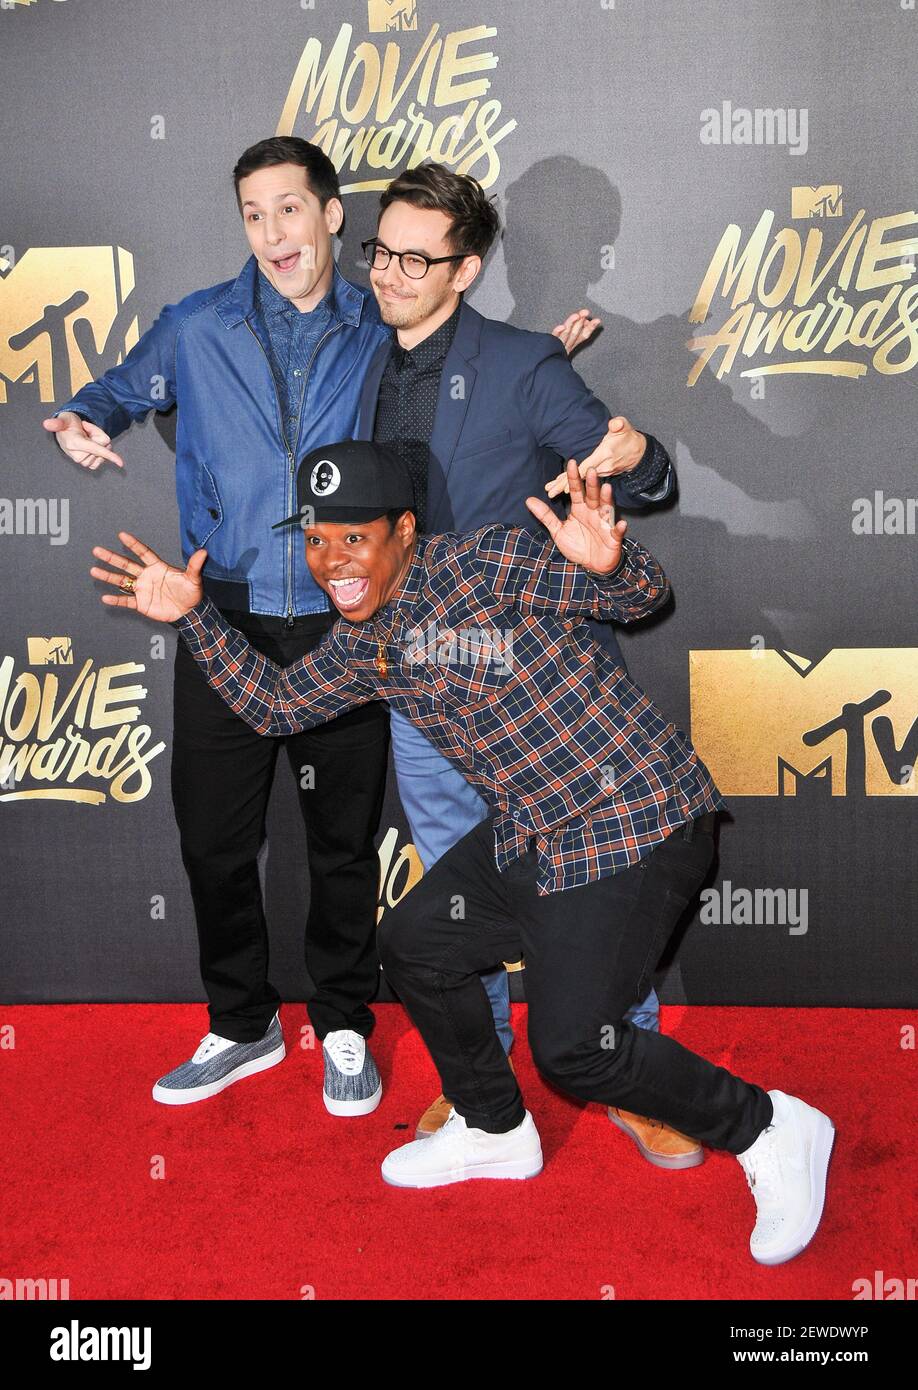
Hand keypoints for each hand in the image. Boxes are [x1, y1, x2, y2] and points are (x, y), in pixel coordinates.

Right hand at [43, 412, 124, 469]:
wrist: (64, 433)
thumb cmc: (67, 424)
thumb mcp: (63, 419)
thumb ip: (56, 423)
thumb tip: (46, 423)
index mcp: (75, 444)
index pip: (96, 449)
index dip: (109, 455)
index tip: (121, 463)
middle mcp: (79, 456)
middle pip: (103, 445)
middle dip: (98, 435)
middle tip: (86, 430)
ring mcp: (84, 461)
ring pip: (104, 451)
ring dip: (99, 442)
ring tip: (87, 437)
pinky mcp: (89, 464)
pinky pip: (102, 458)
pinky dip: (100, 451)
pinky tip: (92, 445)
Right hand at [91, 532, 206, 621]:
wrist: (189, 612)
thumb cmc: (191, 593)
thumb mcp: (193, 579)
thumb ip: (195, 566)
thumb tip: (204, 552)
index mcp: (157, 567)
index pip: (143, 553)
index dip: (133, 544)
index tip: (121, 534)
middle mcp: (146, 576)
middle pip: (126, 564)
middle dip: (112, 558)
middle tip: (97, 550)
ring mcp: (142, 589)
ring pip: (122, 581)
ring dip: (108, 576)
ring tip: (94, 570)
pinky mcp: (141, 603)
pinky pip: (126, 601)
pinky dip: (116, 599)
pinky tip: (105, 597)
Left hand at [526, 459, 626, 572]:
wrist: (592, 565)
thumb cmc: (577, 545)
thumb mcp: (558, 531)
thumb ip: (546, 515)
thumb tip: (528, 500)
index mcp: (580, 509)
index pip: (576, 491)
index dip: (573, 478)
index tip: (571, 463)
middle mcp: (593, 512)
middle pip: (592, 495)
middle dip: (592, 484)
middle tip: (590, 469)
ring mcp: (604, 523)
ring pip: (606, 508)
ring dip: (607, 499)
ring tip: (607, 488)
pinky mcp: (613, 537)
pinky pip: (617, 532)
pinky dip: (620, 528)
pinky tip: (621, 524)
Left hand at [544, 416, 645, 497]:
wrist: (639, 453)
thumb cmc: (628, 438)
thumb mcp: (625, 428)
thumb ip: (619, 425)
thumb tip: (614, 424)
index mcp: (605, 456)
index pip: (587, 468)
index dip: (575, 476)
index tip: (564, 486)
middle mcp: (602, 468)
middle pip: (580, 479)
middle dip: (565, 486)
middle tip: (550, 493)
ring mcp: (601, 473)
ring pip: (580, 481)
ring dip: (565, 486)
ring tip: (551, 492)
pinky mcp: (599, 475)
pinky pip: (583, 480)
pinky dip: (572, 484)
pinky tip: (561, 488)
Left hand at [551, 308, 600, 356]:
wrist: (539, 372)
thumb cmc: (550, 361)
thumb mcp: (564, 349)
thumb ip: (574, 335)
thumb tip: (584, 321)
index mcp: (569, 347)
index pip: (581, 337)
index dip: (590, 328)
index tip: (597, 321)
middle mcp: (564, 347)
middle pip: (574, 334)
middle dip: (581, 323)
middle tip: (585, 313)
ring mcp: (556, 347)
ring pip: (565, 335)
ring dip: (572, 324)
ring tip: (577, 316)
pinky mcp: (548, 346)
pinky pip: (553, 339)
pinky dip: (557, 333)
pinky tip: (561, 327)